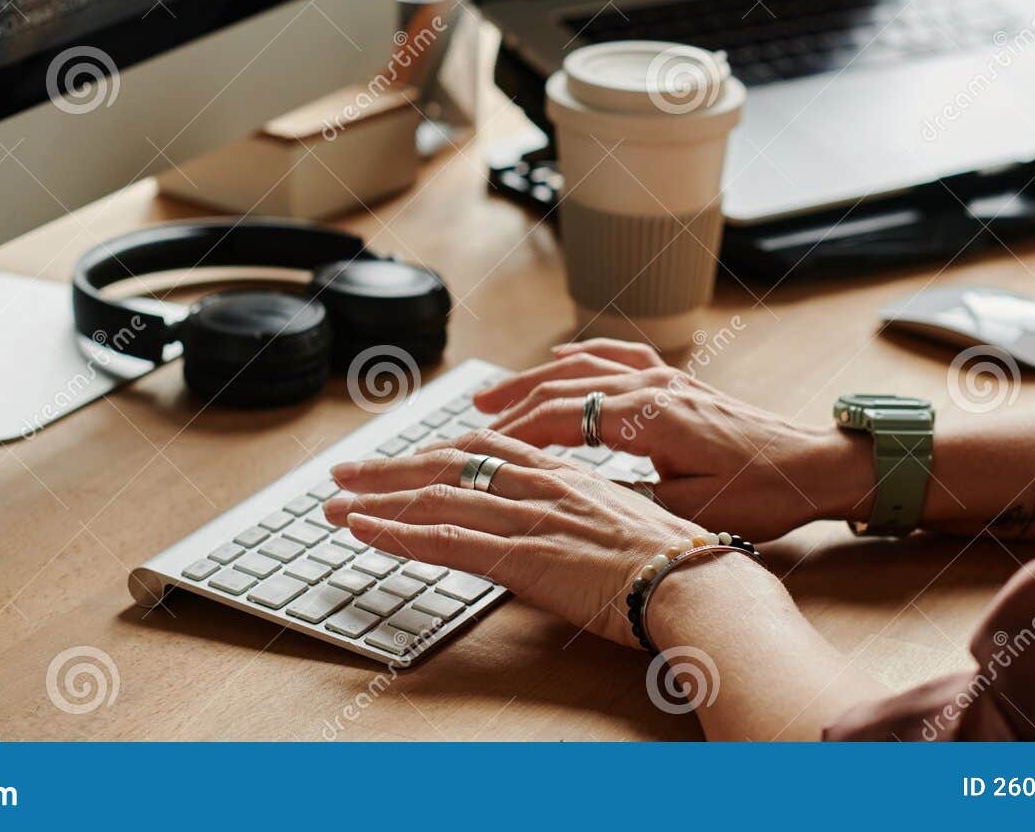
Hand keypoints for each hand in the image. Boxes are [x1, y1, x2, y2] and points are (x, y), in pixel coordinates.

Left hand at [325, 430, 704, 647]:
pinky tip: (363, 530)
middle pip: (449, 462)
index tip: (401, 459)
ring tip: (333, 502)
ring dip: (378, 498)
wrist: (700, 584)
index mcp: (566, 474)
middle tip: (344, 471)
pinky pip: (445, 539)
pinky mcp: (523, 555)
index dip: (435, 451)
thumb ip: (581, 522)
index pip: (484, 450)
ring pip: (437, 496)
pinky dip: (396, 532)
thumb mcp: (624, 526)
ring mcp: (530, 517)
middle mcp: (542, 484)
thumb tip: (561, 538)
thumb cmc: (677, 564)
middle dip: (391, 466)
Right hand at [473, 339, 872, 541]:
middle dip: (512, 400)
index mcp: (649, 417)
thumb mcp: (687, 509)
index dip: (516, 433)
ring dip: (537, 377)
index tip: (481, 448)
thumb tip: (576, 496)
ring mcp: (665, 378)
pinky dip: (583, 356)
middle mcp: (652, 386)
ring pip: (584, 367)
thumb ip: (629, 495)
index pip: (562, 417)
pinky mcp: (678, 381)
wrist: (814, 466)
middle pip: (564, 385)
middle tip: (470, 417)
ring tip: (497, 394)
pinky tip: (562, 357)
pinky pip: (619, 355)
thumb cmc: (760, 494)